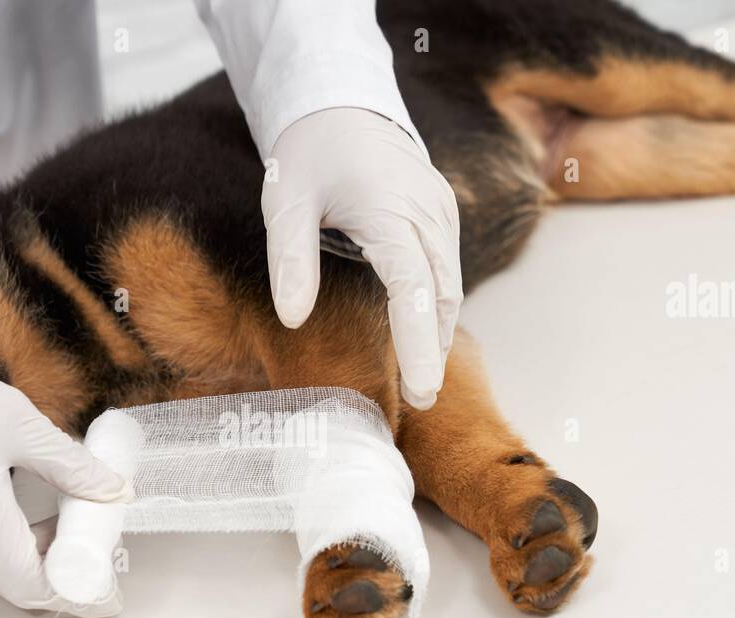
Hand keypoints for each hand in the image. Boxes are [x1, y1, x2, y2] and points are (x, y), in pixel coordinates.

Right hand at [0, 371, 130, 608]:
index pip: (33, 585)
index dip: (76, 595)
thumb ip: (71, 466)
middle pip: (19, 581)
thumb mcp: (20, 426)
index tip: (109, 597)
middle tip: (102, 553)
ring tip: (74, 524)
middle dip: (65, 572)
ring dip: (38, 555)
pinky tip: (36, 518)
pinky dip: (11, 544)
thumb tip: (116, 491)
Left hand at [262, 107, 462, 409]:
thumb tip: (294, 318)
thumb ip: (291, 259)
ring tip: (420, 379)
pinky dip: (437, 304)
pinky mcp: (441, 214)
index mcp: (390, 211)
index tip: (421, 388)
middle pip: (442, 296)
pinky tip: (421, 334)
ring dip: (437, 331)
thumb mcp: (285, 200)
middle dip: (432, 350)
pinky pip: (446, 268)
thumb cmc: (308, 153)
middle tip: (418, 400)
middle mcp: (426, 213)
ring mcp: (440, 212)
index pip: (414, 290)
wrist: (340, 101)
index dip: (418, 344)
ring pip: (449, 285)